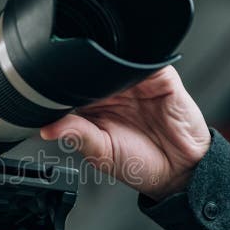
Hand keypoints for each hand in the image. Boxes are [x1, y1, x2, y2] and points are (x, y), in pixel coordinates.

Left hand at [40, 65, 210, 200]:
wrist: (182, 171)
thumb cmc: (141, 164)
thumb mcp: (102, 154)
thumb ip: (76, 136)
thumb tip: (47, 129)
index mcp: (92, 106)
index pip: (71, 86)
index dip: (62, 84)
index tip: (52, 87)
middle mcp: (113, 90)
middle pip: (91, 66)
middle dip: (84, 69)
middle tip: (79, 79)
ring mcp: (136, 81)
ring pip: (116, 57)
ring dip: (109, 61)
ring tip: (108, 81)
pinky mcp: (161, 76)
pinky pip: (147, 58)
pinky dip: (138, 60)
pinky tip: (131, 74)